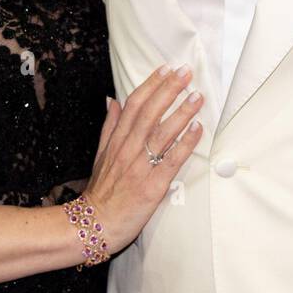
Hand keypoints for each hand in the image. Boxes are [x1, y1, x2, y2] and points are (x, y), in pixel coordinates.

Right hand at [84, 65, 203, 251]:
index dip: (151, 85)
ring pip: (162, 133)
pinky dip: (185, 143)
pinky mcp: (153, 185)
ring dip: (181, 112)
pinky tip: (198, 128)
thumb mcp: (99, 155)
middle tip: (185, 72)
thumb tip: (113, 100)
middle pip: (150, 113)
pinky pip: (172, 160)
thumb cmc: (101, 191)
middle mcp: (129, 149)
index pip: (134, 105)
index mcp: (117, 141)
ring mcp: (141, 167)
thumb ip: (109, 126)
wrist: (94, 224)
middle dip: (169, 90)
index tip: (165, 69)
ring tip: (197, 95)